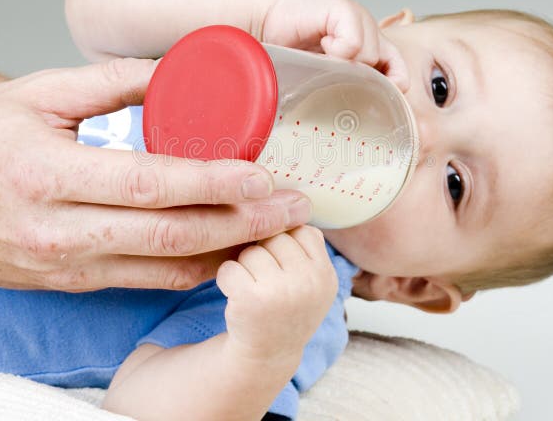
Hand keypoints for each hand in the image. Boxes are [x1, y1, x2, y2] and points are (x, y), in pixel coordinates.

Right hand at [0, 58, 311, 291]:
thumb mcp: (33, 93)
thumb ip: (109, 81)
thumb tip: (176, 70)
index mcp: (47, 174)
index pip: (149, 183)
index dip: (213, 182)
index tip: (264, 173)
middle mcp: (59, 231)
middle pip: (170, 234)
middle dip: (242, 223)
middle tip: (294, 208)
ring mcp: (65, 266)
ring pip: (164, 267)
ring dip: (228, 250)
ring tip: (275, 230)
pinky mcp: (69, 283)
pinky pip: (143, 280)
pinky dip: (191, 267)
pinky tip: (226, 249)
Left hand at [216, 226, 338, 362]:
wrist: (268, 354)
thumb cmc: (286, 307)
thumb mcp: (312, 281)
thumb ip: (306, 246)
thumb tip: (288, 198)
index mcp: (326, 275)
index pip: (302, 230)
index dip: (285, 241)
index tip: (280, 262)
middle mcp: (309, 283)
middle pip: (275, 237)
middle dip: (263, 252)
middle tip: (265, 279)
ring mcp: (282, 292)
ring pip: (251, 251)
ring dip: (244, 267)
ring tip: (254, 289)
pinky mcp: (251, 301)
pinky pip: (229, 268)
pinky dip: (227, 279)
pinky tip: (237, 296)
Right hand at [261, 0, 410, 91]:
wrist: (267, 21)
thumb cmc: (294, 50)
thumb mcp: (327, 74)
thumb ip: (348, 85)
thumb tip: (366, 106)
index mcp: (371, 48)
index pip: (400, 74)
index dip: (390, 90)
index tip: (370, 104)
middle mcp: (370, 32)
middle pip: (389, 69)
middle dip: (366, 81)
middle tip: (338, 79)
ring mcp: (360, 19)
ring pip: (370, 57)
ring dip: (344, 64)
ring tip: (323, 57)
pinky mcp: (345, 9)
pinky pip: (354, 43)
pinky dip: (336, 50)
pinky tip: (321, 43)